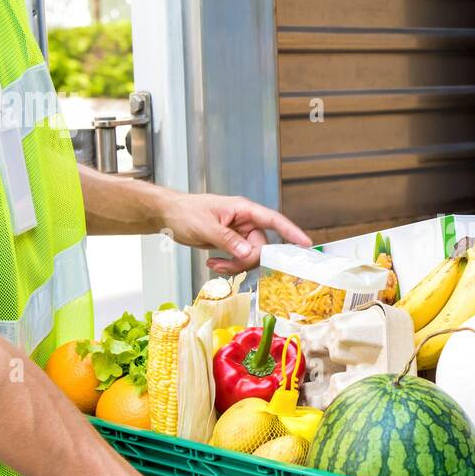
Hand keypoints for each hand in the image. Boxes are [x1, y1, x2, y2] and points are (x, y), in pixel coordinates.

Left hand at [160, 192, 311, 273]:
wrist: (168, 216)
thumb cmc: (184, 212)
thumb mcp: (205, 227)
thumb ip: (228, 240)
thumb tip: (249, 253)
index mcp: (243, 209)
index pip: (273, 220)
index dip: (291, 231)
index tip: (305, 243)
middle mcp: (245, 221)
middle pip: (261, 246)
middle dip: (246, 260)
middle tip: (225, 265)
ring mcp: (239, 233)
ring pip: (251, 256)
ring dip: (234, 265)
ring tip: (214, 264)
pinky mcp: (233, 243)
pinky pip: (240, 259)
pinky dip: (229, 265)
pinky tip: (213, 263)